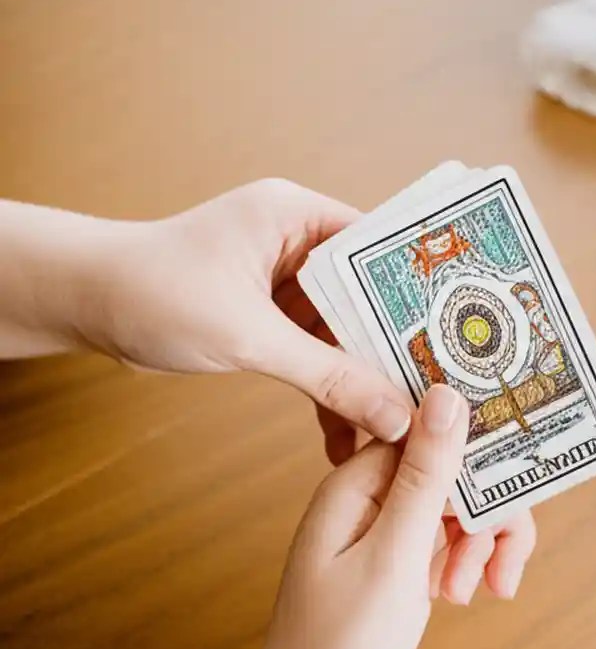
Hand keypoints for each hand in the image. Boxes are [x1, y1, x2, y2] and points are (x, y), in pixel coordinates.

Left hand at [80, 179, 412, 453]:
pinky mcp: (267, 317)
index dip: (420, 289)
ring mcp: (283, 282)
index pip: (381, 248)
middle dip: (396, 345)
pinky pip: (314, 353)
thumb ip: (326, 375)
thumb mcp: (249, 336)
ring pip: (344, 331)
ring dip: (363, 376)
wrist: (81, 305)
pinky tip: (345, 433)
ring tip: (399, 420)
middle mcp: (298, 242)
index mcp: (298, 216)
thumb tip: (391, 415)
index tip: (460, 330)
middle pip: (369, 296)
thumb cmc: (151, 291)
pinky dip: (327, 388)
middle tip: (440, 386)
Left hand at [260, 386, 536, 648]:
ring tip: (478, 590)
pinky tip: (462, 593)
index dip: (477, 450)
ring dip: (481, 546)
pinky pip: (446, 540)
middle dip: (486, 514)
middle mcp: (367, 499)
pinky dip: (466, 564)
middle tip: (499, 564)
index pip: (430, 433)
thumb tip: (447, 393)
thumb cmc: (338, 648)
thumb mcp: (394, 557)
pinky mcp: (395, 560)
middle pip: (452, 472)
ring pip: (457, 508)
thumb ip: (425, 477)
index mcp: (355, 485)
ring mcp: (381, 531)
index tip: (518, 470)